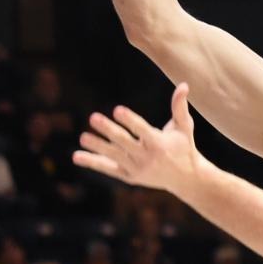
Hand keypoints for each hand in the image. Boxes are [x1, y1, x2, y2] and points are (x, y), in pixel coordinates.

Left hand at [74, 84, 205, 194]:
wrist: (185, 178)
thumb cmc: (184, 147)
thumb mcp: (184, 127)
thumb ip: (180, 107)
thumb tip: (184, 85)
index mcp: (158, 143)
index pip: (142, 130)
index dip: (130, 120)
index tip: (117, 110)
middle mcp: (146, 157)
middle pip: (124, 141)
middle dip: (108, 130)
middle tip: (93, 117)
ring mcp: (137, 168)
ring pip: (113, 156)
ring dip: (97, 146)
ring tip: (83, 137)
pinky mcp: (129, 177)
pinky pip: (108, 169)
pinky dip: (93, 163)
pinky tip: (77, 156)